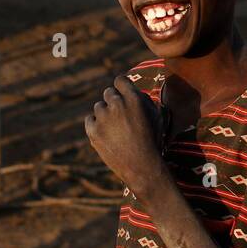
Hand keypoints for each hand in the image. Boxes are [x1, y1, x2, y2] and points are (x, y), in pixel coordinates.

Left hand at [84, 75, 166, 195]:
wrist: (142, 167)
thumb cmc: (152, 141)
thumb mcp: (157, 116)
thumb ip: (144, 99)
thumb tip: (133, 90)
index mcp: (134, 98)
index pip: (120, 80)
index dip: (121, 86)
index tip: (122, 92)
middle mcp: (117, 104)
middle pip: (108, 93)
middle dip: (114, 101)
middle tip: (119, 114)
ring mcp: (103, 118)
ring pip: (99, 107)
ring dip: (105, 114)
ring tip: (115, 128)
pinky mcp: (93, 131)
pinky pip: (89, 120)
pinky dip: (95, 125)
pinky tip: (106, 133)